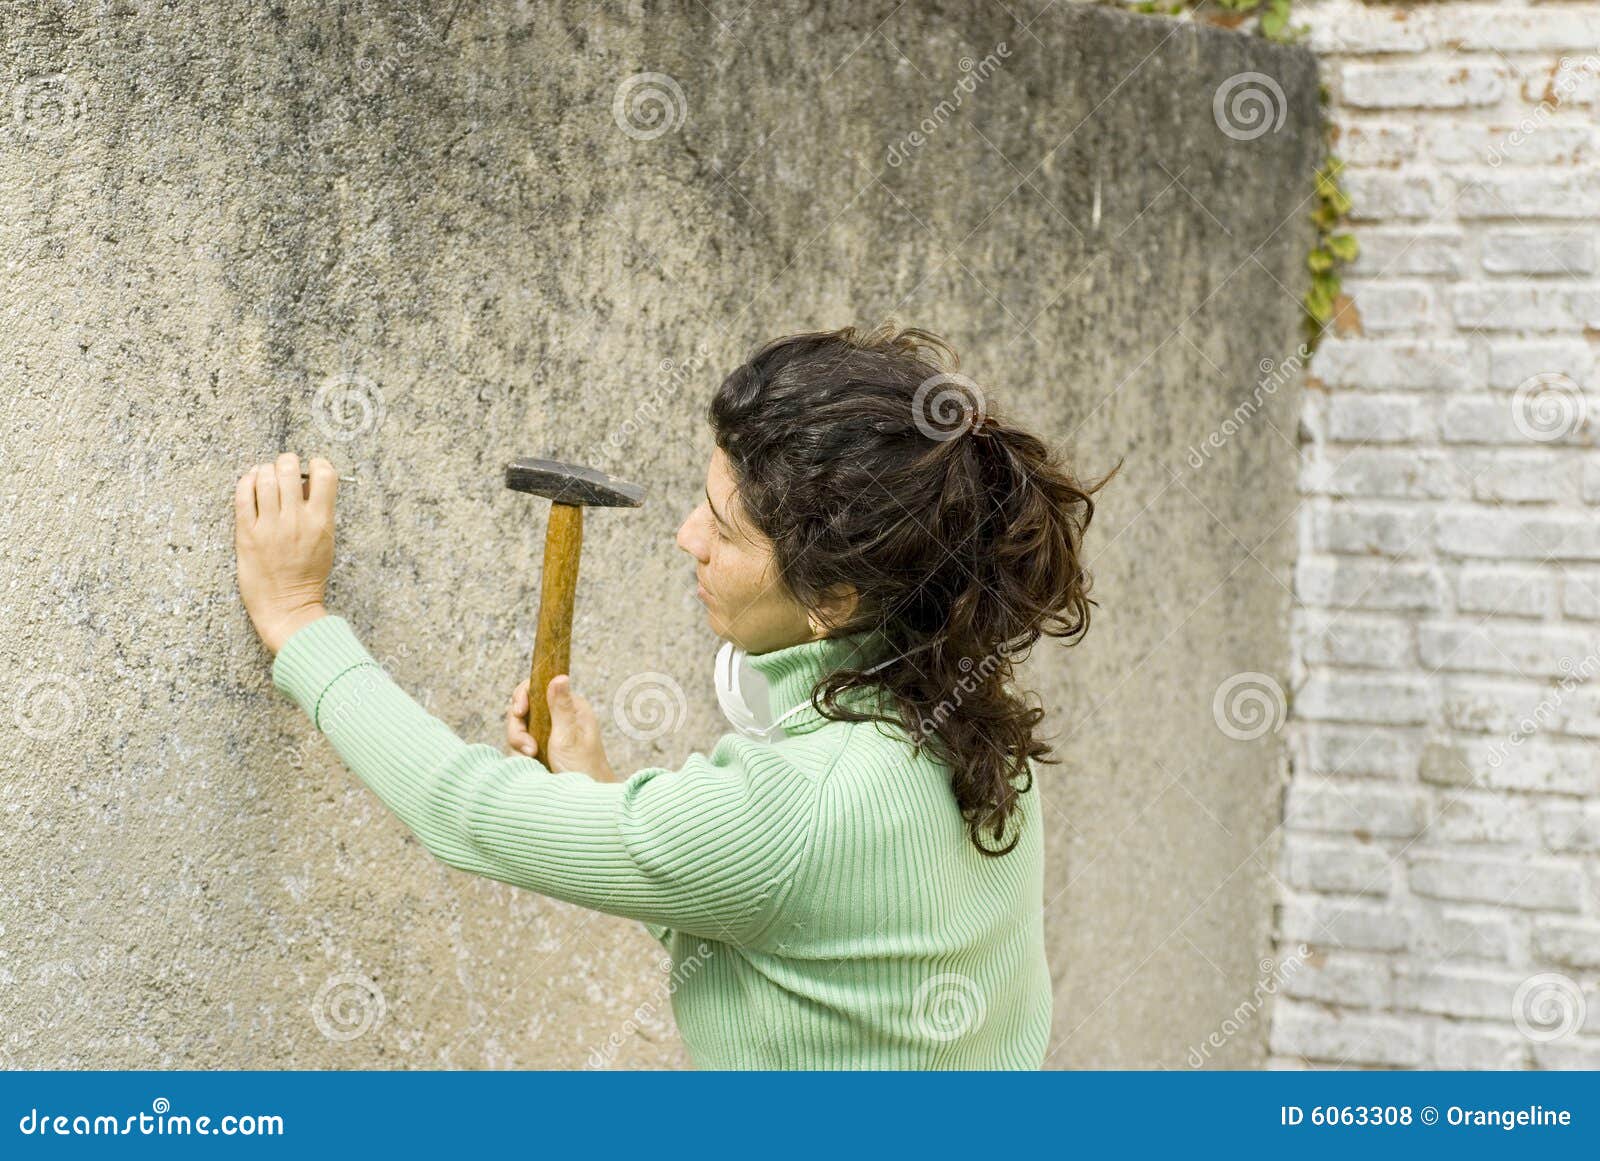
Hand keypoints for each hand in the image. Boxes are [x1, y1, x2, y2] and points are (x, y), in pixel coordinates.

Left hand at [235, 452, 335, 654]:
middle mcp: (295, 519)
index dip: (317, 464)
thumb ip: (319, 511)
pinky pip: (243, 496)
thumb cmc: (308, 575)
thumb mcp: (326, 540)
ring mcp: (269, 526)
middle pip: (289, 470)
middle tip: (284, 468)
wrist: (287, 605)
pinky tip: (250, 482)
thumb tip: (307, 483)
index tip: (311, 468)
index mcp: (320, 520)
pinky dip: (246, 481)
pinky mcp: (247, 533)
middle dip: (286, 462)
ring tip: (266, 475)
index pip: (324, 474)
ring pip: (264, 478)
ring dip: (265, 470)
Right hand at [505, 674, 618, 780]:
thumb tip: (560, 675)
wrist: (584, 803)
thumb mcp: (568, 736)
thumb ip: (560, 707)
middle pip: (522, 710)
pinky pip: (519, 748)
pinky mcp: (540, 750)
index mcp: (570, 707)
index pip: (538, 688)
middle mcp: (559, 717)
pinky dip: (521, 757)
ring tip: (533, 759)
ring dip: (520, 746)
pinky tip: (533, 766)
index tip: (519, 712)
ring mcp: (548, 734)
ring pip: (518, 730)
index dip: (523, 696)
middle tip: (529, 749)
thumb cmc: (583, 769)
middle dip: (519, 730)